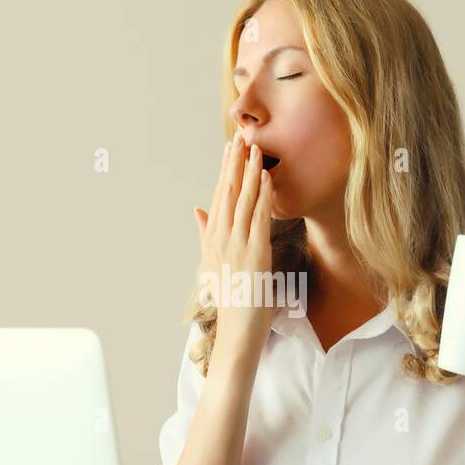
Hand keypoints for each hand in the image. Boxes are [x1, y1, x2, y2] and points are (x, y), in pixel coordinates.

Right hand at [193, 135, 278, 345]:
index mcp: (212, 239)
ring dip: (250, 172)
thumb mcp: (212, 263)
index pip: (218, 197)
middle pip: (227, 192)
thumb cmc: (230, 298)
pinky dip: (263, 195)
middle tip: (240, 136)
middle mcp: (221, 238)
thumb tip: (198, 210)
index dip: (224, 170)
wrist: (236, 328)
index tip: (228, 148)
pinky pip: (259, 217)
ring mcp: (236, 245)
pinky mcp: (254, 253)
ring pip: (242, 200)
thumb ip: (205, 234)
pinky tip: (266, 177)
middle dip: (234, 163)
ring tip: (255, 148)